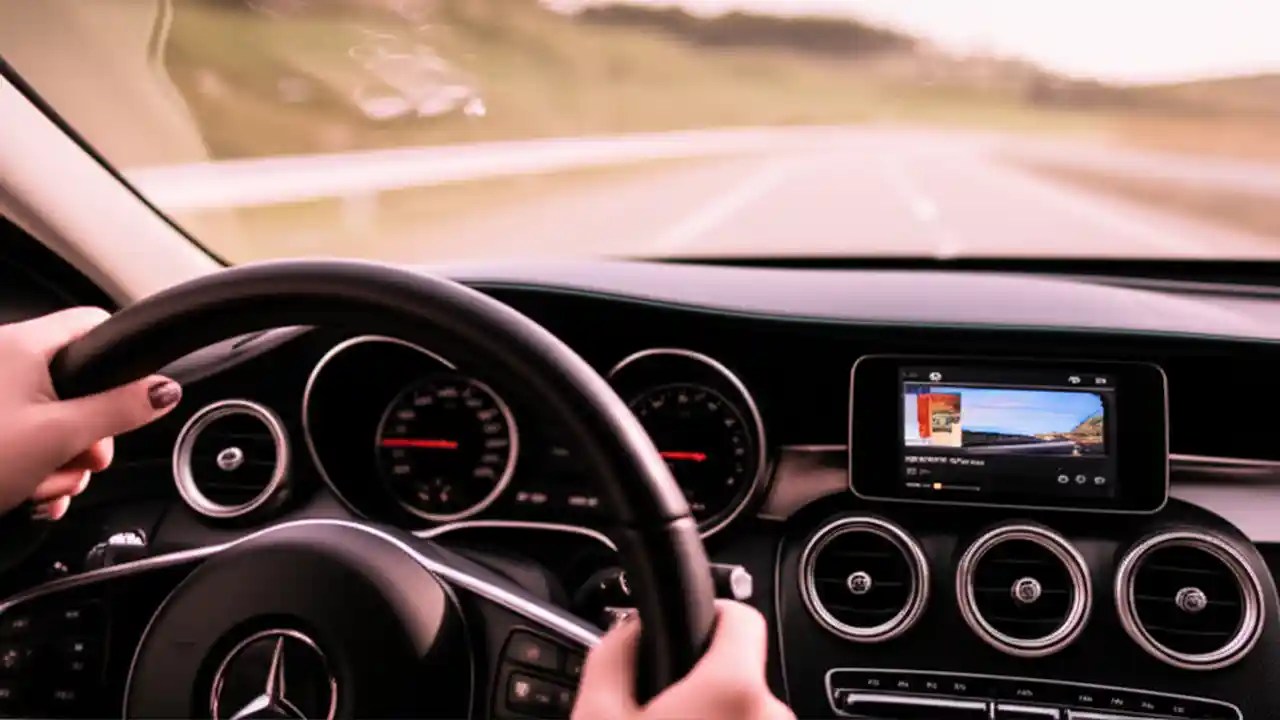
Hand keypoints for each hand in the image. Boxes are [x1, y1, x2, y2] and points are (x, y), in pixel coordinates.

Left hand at [0, 308, 181, 519]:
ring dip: (64, 461)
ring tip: (48, 486)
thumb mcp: (59, 436)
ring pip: (55, 421)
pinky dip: (38, 469)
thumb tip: (165, 391)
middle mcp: (5, 363)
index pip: (95, 326)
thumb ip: (120, 410)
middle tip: (86, 460)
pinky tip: (35, 494)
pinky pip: (29, 439)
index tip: (134, 398)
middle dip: (90, 433)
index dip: (124, 360)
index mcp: (24, 346)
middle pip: (79, 385)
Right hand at [573, 600, 792, 719]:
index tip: (684, 627)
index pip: (741, 616)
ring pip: (744, 712)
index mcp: (733, 688)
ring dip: (713, 717)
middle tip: (656, 712)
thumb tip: (628, 629)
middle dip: (700, 682)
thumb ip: (615, 655)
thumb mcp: (597, 717)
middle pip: (737, 671)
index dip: (708, 613)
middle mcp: (773, 716)